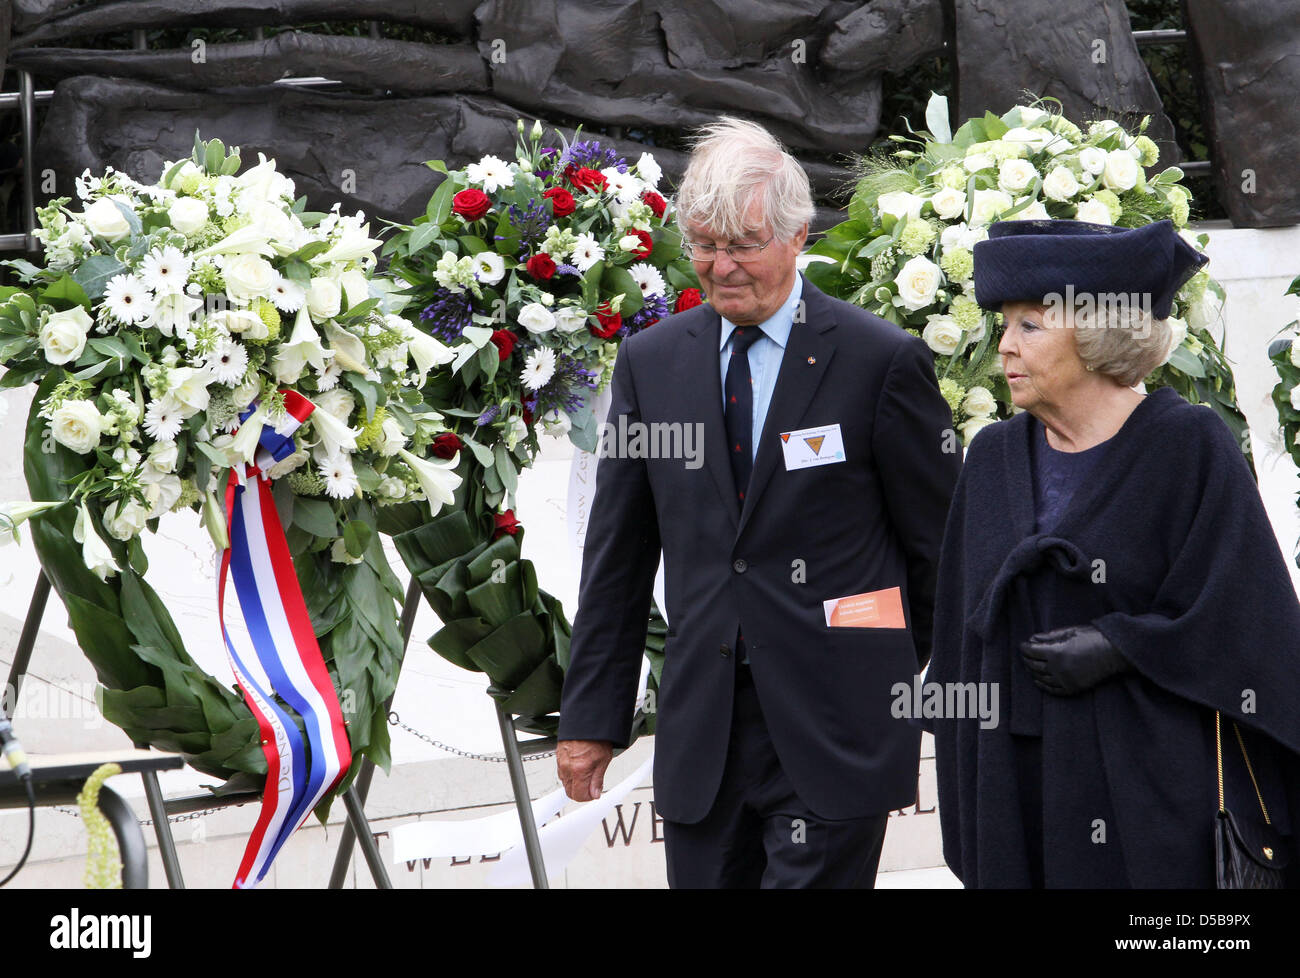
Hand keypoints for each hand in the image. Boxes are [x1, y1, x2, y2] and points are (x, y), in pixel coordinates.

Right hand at [557, 739, 613, 800]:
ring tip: (586, 773)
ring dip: (575, 783)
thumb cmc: (596, 736)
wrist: (587, 719)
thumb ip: (597, 780)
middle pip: (569, 791)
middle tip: (591, 786)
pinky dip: (570, 774)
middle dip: (580, 792)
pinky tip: (579, 766)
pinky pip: (562, 772)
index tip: (594, 793)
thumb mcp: (603, 760)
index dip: (588, 797)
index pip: (578, 796)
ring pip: (565, 782)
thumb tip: (595, 794)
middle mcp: (567, 768)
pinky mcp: (558, 756)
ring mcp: (561, 762)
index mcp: (579, 770)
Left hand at [1019, 625, 1133, 695]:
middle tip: (1024, 654)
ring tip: (1029, 666)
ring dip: (1032, 671)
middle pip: (1034, 665)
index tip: (1022, 645)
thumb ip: (1049, 637)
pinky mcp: (1074, 688)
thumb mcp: (1070, 632)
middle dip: (1026, 659)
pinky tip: (1038, 681)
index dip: (1024, 648)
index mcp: (1057, 652)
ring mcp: (1066, 680)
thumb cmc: (1093, 637)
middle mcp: (1059, 668)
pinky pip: (1053, 690)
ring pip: (1041, 678)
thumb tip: (1032, 639)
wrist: (1114, 653)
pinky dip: (1043, 685)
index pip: (1032, 651)